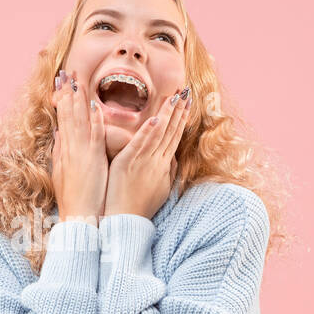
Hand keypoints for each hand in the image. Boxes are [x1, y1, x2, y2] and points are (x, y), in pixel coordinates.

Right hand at [49, 70, 108, 223]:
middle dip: (67, 92)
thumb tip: (58, 133)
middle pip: (68, 114)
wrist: (78, 216)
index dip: (62, 99)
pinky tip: (95, 106)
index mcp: (65, 150)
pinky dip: (94, 120)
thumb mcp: (61, 171)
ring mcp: (81, 152)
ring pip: (78, 120)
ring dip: (78, 99)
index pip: (63, 118)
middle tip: (66, 71)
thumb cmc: (74, 197)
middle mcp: (70, 148)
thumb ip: (60, 150)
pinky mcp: (92, 160)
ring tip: (76, 80)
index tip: (61, 82)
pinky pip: (94, 136)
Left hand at [102, 88, 188, 220]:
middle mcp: (157, 161)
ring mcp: (143, 162)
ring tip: (175, 97)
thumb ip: (166, 171)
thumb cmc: (140, 206)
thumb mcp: (159, 188)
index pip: (174, 136)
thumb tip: (171, 158)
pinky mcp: (128, 164)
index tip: (187, 103)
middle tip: (185, 92)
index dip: (181, 119)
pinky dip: (147, 132)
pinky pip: (139, 145)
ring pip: (158, 134)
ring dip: (167, 115)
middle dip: (179, 111)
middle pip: (171, 131)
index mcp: (163, 165)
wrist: (126, 221)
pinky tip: (155, 119)